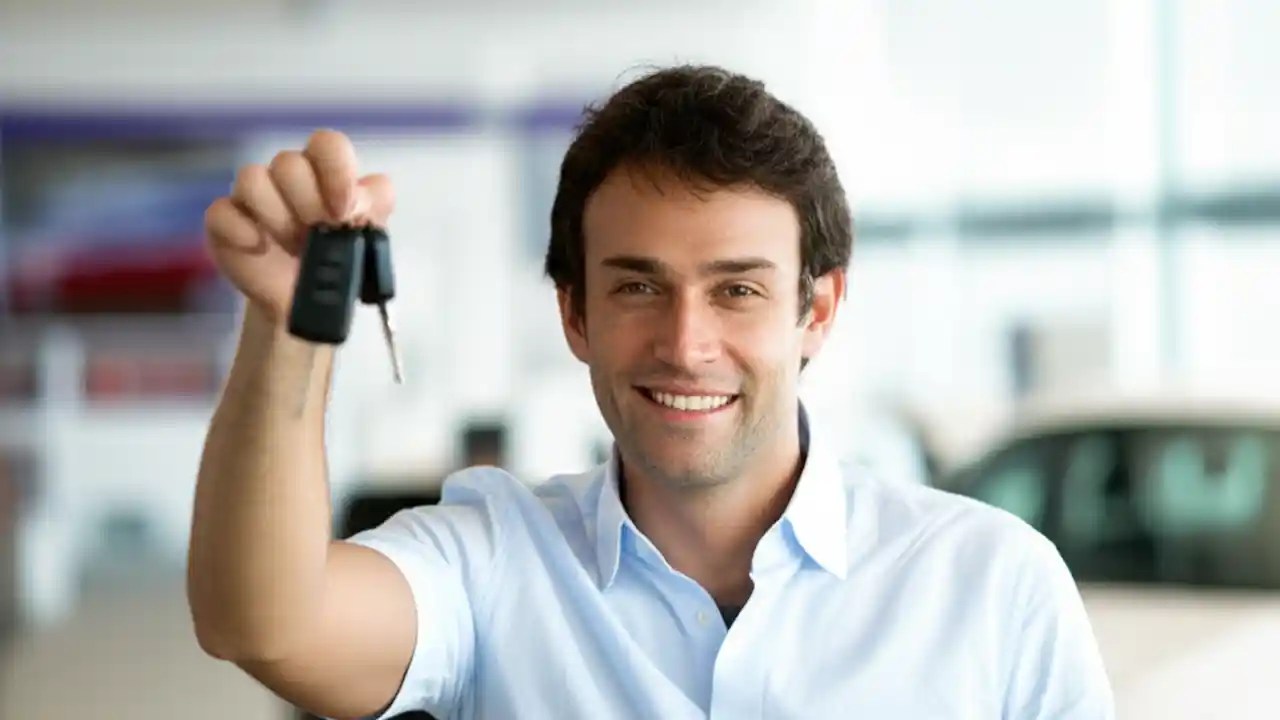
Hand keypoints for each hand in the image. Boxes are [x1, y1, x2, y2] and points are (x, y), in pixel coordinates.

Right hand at [204, 129, 395, 324]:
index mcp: (324, 170)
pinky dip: (240, 230)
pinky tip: (258, 248)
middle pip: (289, 162)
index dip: (336, 172)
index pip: (328, 144)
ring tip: (292, 246)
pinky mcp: (225, 221)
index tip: (343, 211)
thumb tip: (367, 191)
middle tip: (317, 233)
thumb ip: (376, 203)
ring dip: (277, 216)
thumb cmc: (337, 255)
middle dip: (308, 203)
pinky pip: (220, 211)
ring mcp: (252, 196)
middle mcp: (286, 175)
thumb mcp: (368, 231)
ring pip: (252, 178)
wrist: (308, 297)